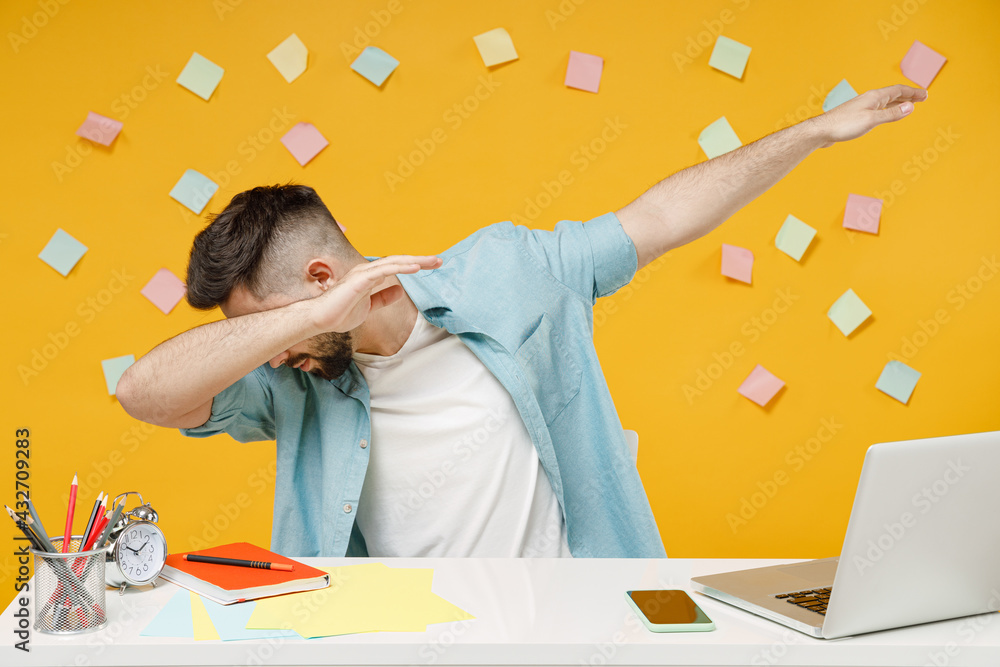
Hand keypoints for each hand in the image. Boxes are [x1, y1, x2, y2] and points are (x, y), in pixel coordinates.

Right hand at [309, 255, 441, 333]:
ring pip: (394, 262)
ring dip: (414, 261)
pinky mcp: (360, 280)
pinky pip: (384, 270)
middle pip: (398, 260)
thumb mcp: (369, 307)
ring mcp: (363, 273)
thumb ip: (383, 298)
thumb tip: (399, 291)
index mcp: (370, 276)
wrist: (320, 320)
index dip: (414, 265)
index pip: (396, 266)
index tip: (432, 266)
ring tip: (432, 262)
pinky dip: (401, 268)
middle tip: (438, 260)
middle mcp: (367, 271)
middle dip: (419, 260)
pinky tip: (415, 268)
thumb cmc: (340, 313)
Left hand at [813, 84, 927, 147]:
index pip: (899, 90)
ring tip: (908, 105)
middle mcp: (869, 99)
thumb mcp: (872, 120)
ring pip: (885, 102)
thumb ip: (891, 114)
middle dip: (908, 96)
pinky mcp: (856, 115)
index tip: (925, 94)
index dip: (913, 92)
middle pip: (893, 94)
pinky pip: (878, 109)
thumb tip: (911, 107)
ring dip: (899, 102)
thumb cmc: (844, 125)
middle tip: (922, 98)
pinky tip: (886, 114)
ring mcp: (862, 106)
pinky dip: (888, 109)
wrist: (822, 131)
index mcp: (874, 97)